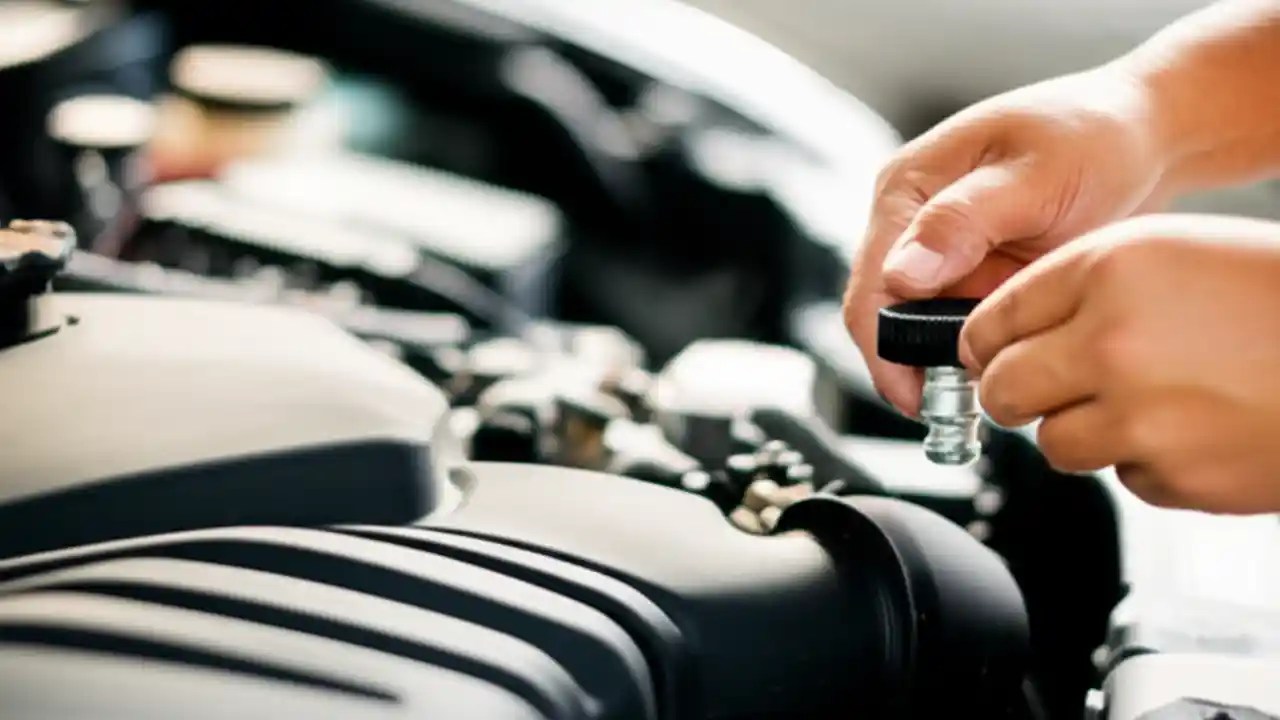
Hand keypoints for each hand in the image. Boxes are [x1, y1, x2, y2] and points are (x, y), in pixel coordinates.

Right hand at [843, 65, 1170, 414]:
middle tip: (959, 406)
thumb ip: (964, 220)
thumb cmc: (1095, 133)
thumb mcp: (1035, 174)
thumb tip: (903, 273)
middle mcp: (913, 223)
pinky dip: (979, 354)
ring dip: (948, 363)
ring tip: (995, 389)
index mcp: (907, 188)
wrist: (1145, 134)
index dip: (886, 349)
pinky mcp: (973, 274)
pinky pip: (959, 328)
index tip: (917, 396)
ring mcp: (942, 253)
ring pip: (922, 330)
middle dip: (915, 366)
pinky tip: (1011, 366)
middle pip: (887, 316)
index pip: (871, 285)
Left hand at [959, 214, 1279, 513]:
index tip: (985, 354)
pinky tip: (1196, 425)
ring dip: (1084, 429)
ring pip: (1055, 443)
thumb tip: (1000, 333)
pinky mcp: (1175, 476)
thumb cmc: (1274, 296)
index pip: (990, 321)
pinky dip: (1146, 460)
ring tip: (1147, 400)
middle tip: (1041, 389)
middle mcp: (1112, 343)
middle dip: (1013, 394)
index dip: (982, 343)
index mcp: (1108, 271)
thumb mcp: (1171, 252)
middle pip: (1002, 392)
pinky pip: (1123, 477)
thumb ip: (1080, 286)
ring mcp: (1140, 417)